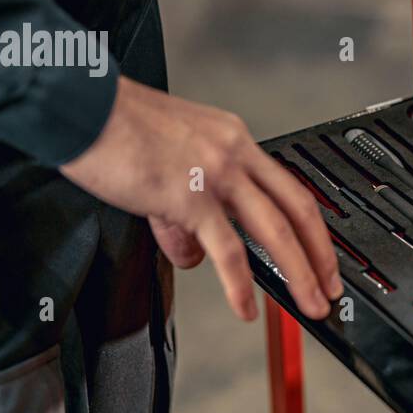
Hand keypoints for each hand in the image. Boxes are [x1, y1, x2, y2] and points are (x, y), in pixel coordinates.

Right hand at [60, 77, 340, 320]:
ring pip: (275, 231)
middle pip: (297, 209)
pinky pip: (226, 249)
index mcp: (233, 139)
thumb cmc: (114, 127)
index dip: (312, 224)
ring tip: (310, 304)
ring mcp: (215, 174)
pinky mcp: (189, 196)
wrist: (81, 105)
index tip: (321, 252)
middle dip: (322, 254)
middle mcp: (234, 152)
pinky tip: (246, 307)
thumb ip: (185, 215)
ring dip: (299, 274)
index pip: (287, 186)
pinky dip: (240, 285)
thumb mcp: (166, 164)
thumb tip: (197, 256)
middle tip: (332, 287)